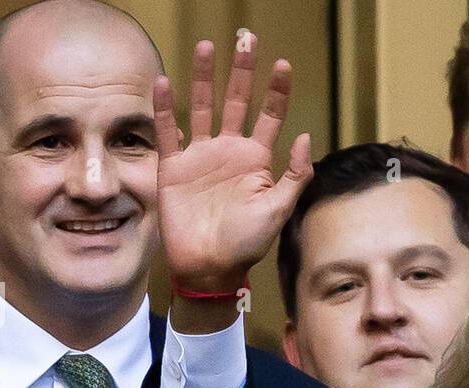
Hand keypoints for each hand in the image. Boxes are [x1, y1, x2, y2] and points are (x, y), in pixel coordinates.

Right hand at [153, 34, 312, 292]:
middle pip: (236, 102)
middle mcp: (229, 152)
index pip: (269, 116)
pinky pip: (168, 131)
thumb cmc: (247, 244)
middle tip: (246, 39)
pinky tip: (164, 82)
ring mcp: (200, 156)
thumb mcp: (279, 210)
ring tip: (207, 47)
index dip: (276, 91)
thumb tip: (304, 135)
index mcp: (257, 161)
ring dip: (205, 78)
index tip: (282, 65)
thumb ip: (294, 175)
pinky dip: (165, 108)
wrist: (209, 267)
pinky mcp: (174, 167)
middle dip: (242, 71)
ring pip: (202, 107)